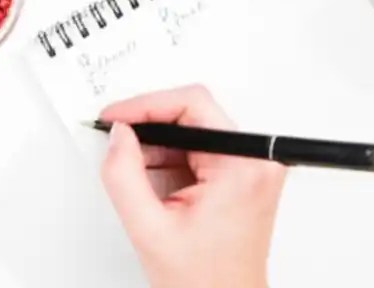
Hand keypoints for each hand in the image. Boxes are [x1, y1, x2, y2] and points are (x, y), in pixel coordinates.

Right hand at [100, 86, 285, 287]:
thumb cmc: (203, 282)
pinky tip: (158, 187)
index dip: (146, 105)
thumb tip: (119, 135)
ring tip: (141, 180)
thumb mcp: (148, 227)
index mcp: (242, 166)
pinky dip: (171, 162)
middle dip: (150, 129)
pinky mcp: (243, 177)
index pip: (192, 103)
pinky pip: (200, 151)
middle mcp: (256, 162)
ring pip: (193, 132)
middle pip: (193, 114)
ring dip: (159, 149)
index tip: (117, 117)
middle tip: (120, 145)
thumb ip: (124, 174)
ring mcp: (253, 169)